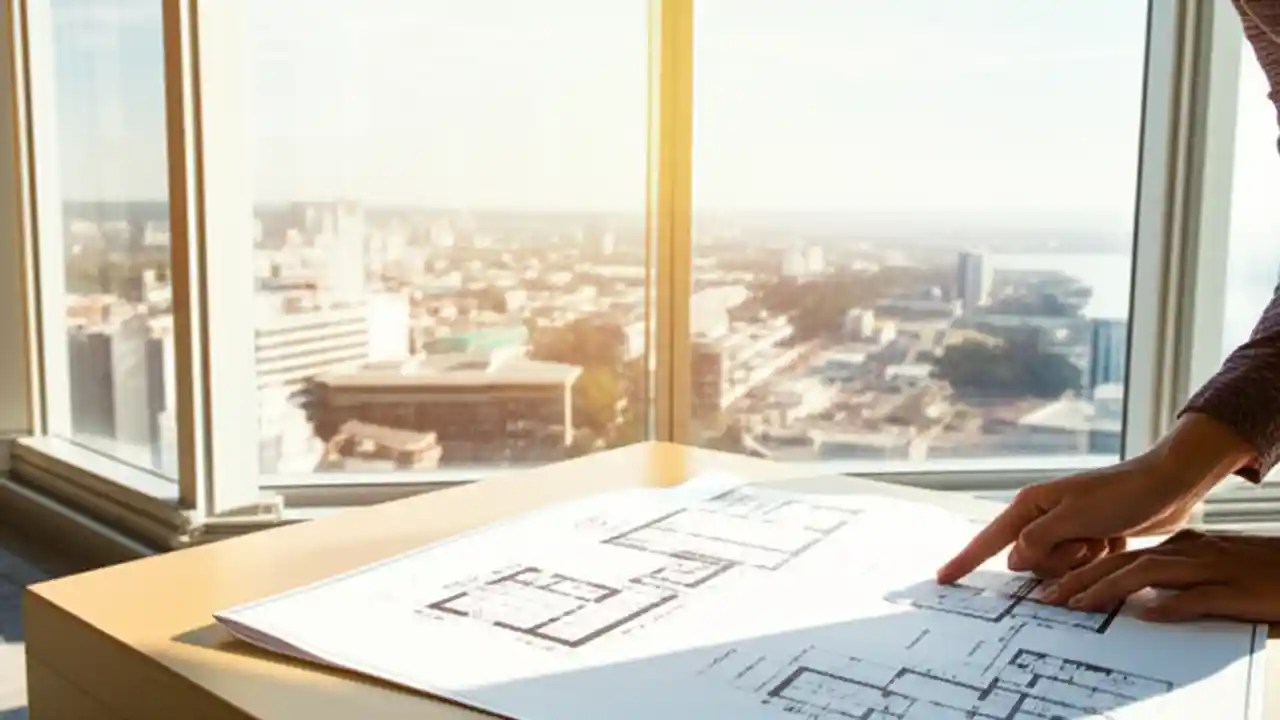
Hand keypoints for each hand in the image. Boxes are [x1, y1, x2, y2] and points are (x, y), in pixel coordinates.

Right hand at [936, 414, 1254, 583]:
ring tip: (1104, 540)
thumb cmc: (1121, 495)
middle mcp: (1042, 517)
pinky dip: (1097, 560)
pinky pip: (1078, 567)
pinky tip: (1115, 541)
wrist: (1168, 485)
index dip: (965, 561)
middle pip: (1028, 562)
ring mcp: (1065, 529)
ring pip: (1053, 568)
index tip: (943, 580)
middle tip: (1087, 542)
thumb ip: (1037, 541)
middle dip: (1056, 563)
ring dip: (1080, 562)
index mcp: (1031, 506)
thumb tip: (1014, 560)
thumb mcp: (1073, 518)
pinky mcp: (1088, 539)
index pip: (989, 539)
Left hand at [1042, 529, 1279, 622]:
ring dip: (1110, 588)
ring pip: (1149, 573)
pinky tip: (1150, 615)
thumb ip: (1176, 578)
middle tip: (1048, 598)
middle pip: (1123, 563)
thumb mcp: (1210, 569)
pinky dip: (1173, 605)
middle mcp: (1188, 552)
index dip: (1084, 572)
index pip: (1122, 557)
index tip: (1055, 589)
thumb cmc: (1258, 573)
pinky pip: (1199, 596)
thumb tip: (1145, 600)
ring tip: (1080, 604)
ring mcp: (1210, 568)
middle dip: (1081, 580)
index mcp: (1181, 548)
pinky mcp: (1234, 587)